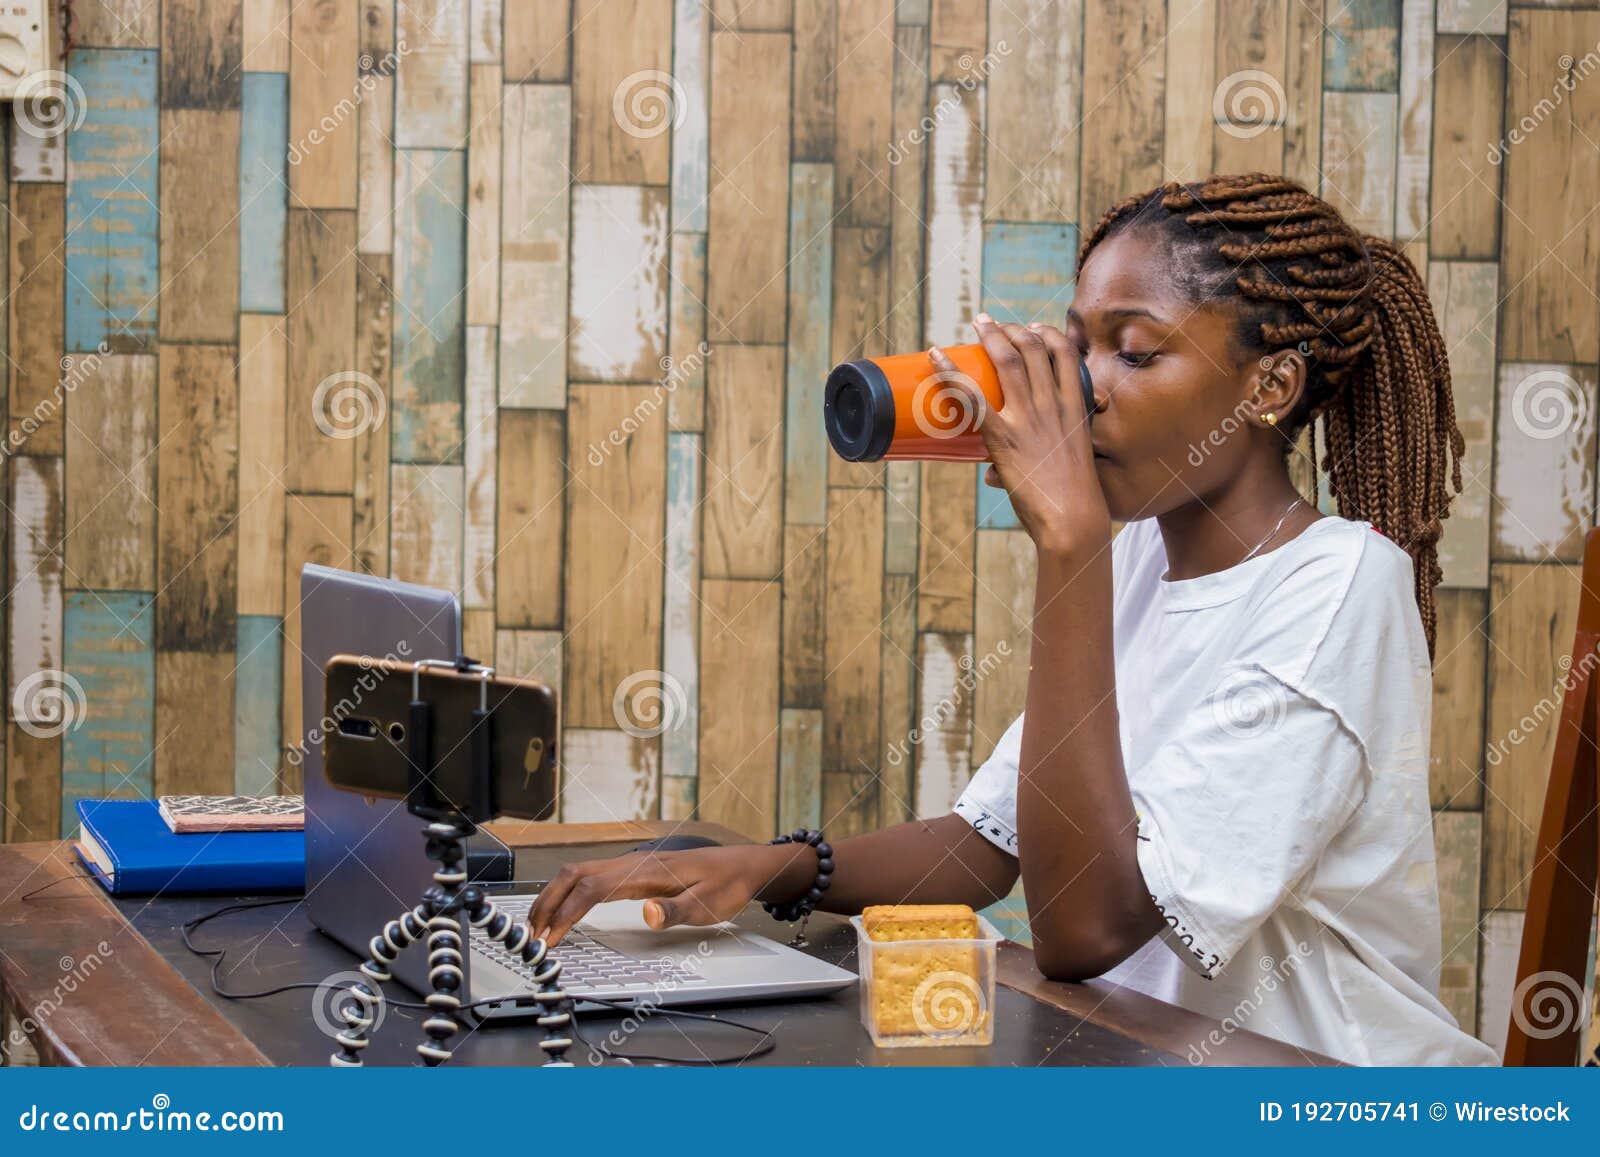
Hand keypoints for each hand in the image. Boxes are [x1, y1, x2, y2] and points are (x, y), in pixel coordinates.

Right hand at [526, 844, 803, 944]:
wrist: (741, 866)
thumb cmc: (725, 885)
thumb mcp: (708, 906)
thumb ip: (676, 911)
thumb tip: (646, 913)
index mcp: (646, 872)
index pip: (592, 889)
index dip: (566, 913)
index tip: (550, 938)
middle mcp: (633, 864)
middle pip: (575, 875)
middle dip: (548, 903)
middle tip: (530, 934)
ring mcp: (631, 865)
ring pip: (579, 873)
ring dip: (555, 896)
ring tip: (538, 924)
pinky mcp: (633, 871)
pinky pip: (591, 877)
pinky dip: (570, 893)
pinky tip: (565, 910)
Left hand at [936, 314, 1110, 555]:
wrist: (1074, 519)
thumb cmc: (1072, 501)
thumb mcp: (1066, 466)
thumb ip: (1030, 464)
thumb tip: (992, 474)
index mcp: (1074, 409)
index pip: (1065, 356)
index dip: (1049, 334)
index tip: (1035, 328)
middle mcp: (1053, 405)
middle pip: (1033, 349)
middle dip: (1012, 328)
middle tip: (993, 323)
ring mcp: (1029, 418)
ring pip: (1008, 360)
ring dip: (990, 335)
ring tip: (976, 323)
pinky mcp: (1004, 437)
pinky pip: (971, 397)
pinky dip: (949, 373)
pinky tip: (936, 356)